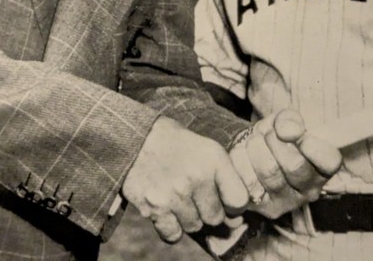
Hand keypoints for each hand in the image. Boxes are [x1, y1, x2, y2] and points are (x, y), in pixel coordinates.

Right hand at [122, 117, 248, 242]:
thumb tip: (236, 217)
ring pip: (194, 226)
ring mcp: (174, 194)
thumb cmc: (174, 143)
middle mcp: (196, 177)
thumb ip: (223, 177)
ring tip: (176, 197)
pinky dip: (170, 227)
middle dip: (207, 210)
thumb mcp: (204, 146)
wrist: (133, 137)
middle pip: (215, 217)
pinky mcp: (154, 207)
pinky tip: (165, 210)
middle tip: (193, 195)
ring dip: (187, 217)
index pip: (239, 200)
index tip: (224, 201)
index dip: (233, 205)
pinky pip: (173, 235)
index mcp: (213, 158)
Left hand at [228, 109, 341, 218]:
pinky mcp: (259, 206)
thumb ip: (290, 121)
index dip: (310, 143)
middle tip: (268, 134)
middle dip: (275, 140)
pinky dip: (240, 160)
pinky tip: (243, 156)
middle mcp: (309, 192)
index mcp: (323, 169)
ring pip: (269, 172)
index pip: (329, 161)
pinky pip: (246, 182)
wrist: (248, 151)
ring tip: (254, 142)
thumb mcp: (285, 121)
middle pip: (295, 165)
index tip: (293, 132)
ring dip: (255, 147)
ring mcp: (285, 203)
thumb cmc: (273, 136)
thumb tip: (287, 131)